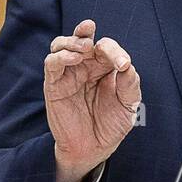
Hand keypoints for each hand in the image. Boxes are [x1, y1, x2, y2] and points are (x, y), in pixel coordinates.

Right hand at [44, 18, 140, 181]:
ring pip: (62, 45)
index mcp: (105, 67)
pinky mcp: (54, 85)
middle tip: (93, 43)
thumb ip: (130, 84)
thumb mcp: (128, 105)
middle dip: (85, 32)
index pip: (106, 47)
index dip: (114, 51)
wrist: (93, 149)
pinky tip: (73, 58)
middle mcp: (85, 66)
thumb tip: (126, 65)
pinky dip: (60, 56)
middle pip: (81, 38)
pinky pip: (52, 64)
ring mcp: (68, 74)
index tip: (123, 65)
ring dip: (72, 41)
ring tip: (84, 47)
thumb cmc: (111, 125)